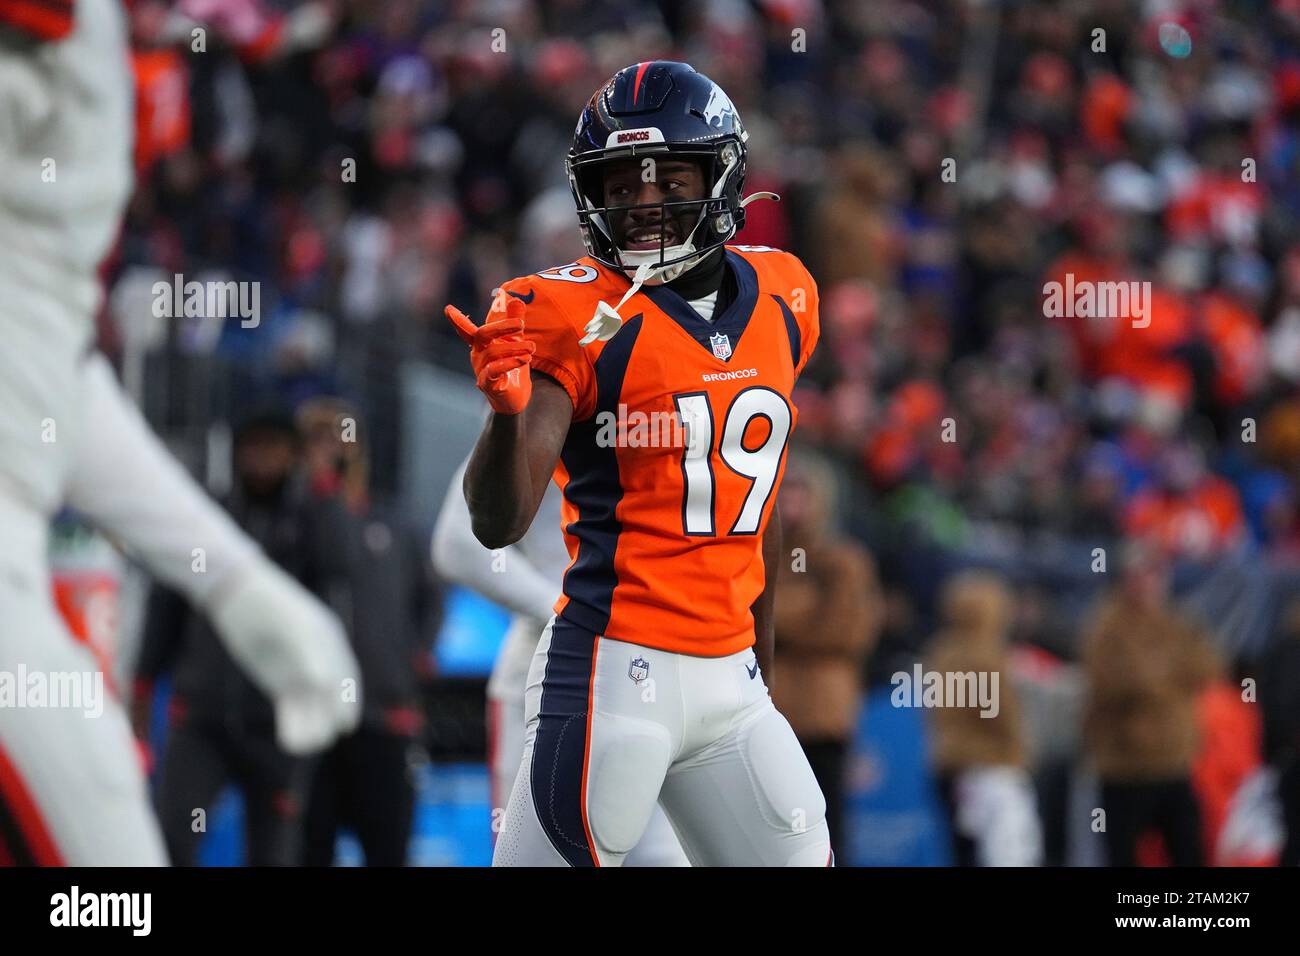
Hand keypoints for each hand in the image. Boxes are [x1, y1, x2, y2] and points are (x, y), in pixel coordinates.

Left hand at [207, 558, 361, 754]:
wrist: (235, 594)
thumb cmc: (268, 605)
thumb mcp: (292, 626)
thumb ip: (310, 654)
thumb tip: (325, 684)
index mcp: (330, 642)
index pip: (346, 677)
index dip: (347, 701)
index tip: (344, 723)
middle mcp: (319, 659)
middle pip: (331, 698)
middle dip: (326, 719)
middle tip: (316, 738)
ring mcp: (300, 671)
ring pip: (312, 707)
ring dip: (309, 728)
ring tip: (296, 745)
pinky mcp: (281, 683)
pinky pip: (292, 710)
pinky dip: (292, 725)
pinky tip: (288, 741)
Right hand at [445, 294, 534, 414]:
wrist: (514, 397)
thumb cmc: (511, 367)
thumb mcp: (515, 342)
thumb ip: (514, 322)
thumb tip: (515, 299)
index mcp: (481, 344)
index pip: (466, 330)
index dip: (457, 320)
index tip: (447, 309)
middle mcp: (477, 355)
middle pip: (482, 334)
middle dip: (501, 326)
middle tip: (520, 324)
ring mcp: (480, 370)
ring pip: (493, 351)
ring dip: (515, 347)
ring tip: (531, 348)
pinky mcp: (487, 384)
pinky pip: (494, 370)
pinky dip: (510, 362)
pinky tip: (524, 359)